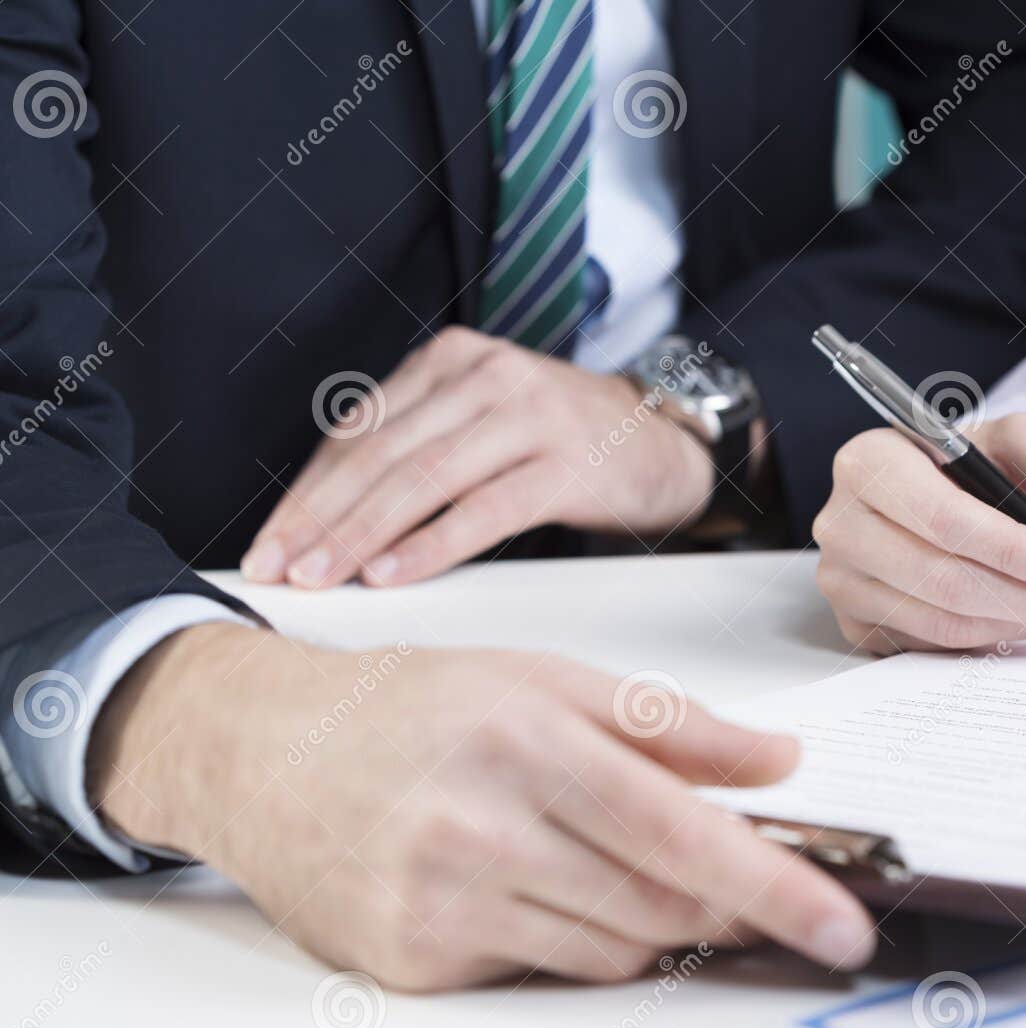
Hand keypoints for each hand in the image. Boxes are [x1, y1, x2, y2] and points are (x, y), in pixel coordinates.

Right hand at [88, 626, 875, 989]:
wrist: (262, 751)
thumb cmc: (415, 705)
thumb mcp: (544, 678)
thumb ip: (669, 725)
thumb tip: (778, 765)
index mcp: (525, 743)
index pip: (680, 835)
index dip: (774, 886)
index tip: (841, 923)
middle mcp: (478, 830)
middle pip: (657, 910)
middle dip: (725, 907)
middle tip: (752, 886)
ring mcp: (439, 907)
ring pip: (611, 953)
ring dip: (647, 921)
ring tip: (608, 859)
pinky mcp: (414, 964)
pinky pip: (543, 972)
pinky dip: (570, 937)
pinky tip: (532, 883)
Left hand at [240, 326, 713, 589]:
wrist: (664, 443)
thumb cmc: (562, 444)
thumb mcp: (484, 422)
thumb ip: (418, 448)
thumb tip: (326, 519)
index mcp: (453, 359)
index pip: (360, 430)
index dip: (307, 492)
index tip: (268, 545)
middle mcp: (487, 375)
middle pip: (382, 454)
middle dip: (320, 518)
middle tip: (276, 570)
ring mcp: (530, 415)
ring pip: (424, 479)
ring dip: (362, 535)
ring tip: (320, 578)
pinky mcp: (567, 464)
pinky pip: (486, 509)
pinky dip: (432, 545)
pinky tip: (393, 574)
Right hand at [814, 413, 1025, 654]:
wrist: (947, 487)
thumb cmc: (977, 462)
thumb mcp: (1024, 443)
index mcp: (869, 461)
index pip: (944, 519)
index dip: (1014, 551)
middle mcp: (841, 521)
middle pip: (941, 578)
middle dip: (1024, 597)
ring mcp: (841, 578)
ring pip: (939, 620)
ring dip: (1012, 623)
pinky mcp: (855, 621)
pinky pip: (929, 644)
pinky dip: (986, 637)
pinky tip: (1022, 618)